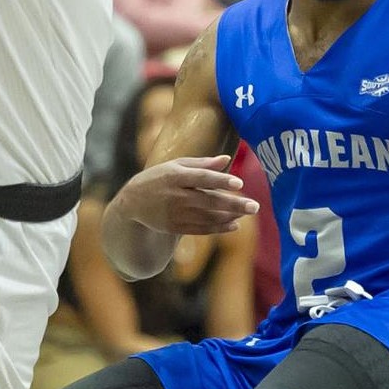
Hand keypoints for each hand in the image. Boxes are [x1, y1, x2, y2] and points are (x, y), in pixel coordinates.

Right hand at [112, 155, 259, 236]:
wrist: (133, 202)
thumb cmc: (159, 177)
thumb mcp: (175, 165)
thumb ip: (201, 163)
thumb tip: (227, 159)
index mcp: (175, 176)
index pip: (201, 178)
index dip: (220, 180)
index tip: (240, 183)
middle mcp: (175, 196)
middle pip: (208, 200)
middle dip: (233, 204)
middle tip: (255, 206)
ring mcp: (175, 214)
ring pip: (207, 217)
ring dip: (229, 216)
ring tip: (246, 213)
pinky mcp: (175, 227)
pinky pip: (201, 229)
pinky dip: (219, 228)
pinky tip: (234, 225)